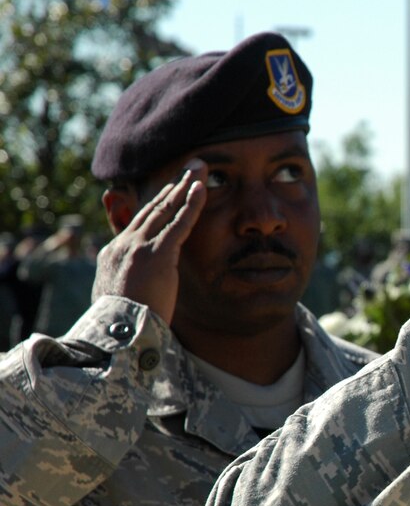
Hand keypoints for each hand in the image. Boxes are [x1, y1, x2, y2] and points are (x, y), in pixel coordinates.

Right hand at [93, 161, 207, 324]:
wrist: (116, 337)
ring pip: (164, 209)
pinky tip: (201, 188)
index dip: (156, 204)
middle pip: (151, 208)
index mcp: (112, 255)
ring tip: (199, 168)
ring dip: (183, 186)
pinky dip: (191, 203)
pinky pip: (178, 223)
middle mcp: (122, 245)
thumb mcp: (120, 300)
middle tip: (189, 167)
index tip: (169, 190)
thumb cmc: (123, 328)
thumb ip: (130, 286)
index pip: (138, 223)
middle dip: (171, 186)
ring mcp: (138, 248)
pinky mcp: (156, 255)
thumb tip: (135, 289)